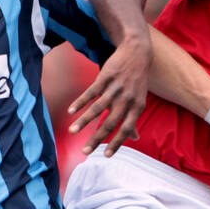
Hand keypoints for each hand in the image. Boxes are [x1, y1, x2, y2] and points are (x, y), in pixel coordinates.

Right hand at [66, 37, 151, 154]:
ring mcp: (116, 88)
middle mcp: (127, 99)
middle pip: (110, 122)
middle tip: (85, 151)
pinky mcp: (106, 77)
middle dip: (97, 138)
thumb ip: (134, 119)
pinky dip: (80, 102)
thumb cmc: (137, 81)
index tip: (105, 156)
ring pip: (98, 108)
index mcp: (136, 107)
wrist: (137, 52)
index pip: (126, 129)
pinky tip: (71, 111)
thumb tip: (136, 138)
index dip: (117, 143)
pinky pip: (91, 92)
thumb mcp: (139, 100)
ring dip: (84, 121)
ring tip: (72, 132)